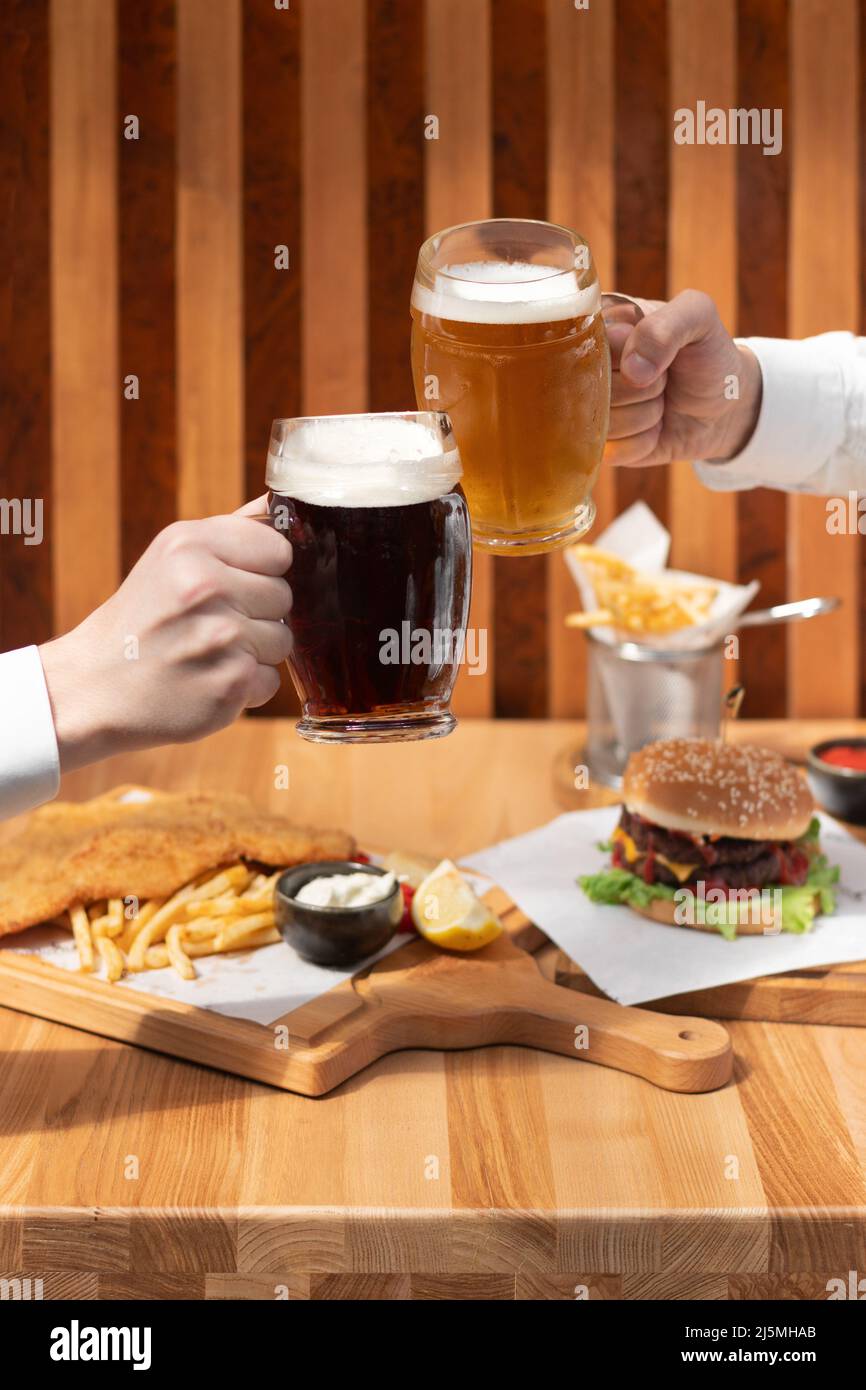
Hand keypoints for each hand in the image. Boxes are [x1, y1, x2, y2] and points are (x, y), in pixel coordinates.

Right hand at [39, 499, 292, 771]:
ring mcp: (221, 638)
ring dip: (254, 651)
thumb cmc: (143, 617)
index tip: (230, 583)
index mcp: (190, 545)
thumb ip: (232, 530)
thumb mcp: (172, 555)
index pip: (279, 549)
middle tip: (210, 622)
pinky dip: (245, 686)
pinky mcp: (231, 684)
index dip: (261, 570)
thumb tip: (283, 504)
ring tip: (208, 651)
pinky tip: (208, 679)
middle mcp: (206, 587)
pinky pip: (271, 680)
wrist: (97, 684)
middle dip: (257, 612)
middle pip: (284, 596)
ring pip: (283, 639)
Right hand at [604, 289, 762, 466]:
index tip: (656, 353)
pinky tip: (656, 428)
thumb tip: (632, 371)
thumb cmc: (707, 355)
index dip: (628, 356)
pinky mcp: (604, 443)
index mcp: (604, 326)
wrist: (725, 406)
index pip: (591, 345)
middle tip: (664, 378)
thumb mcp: (700, 319)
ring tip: (661, 401)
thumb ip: (665, 326)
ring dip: (647, 416)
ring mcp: (594, 408)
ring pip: (606, 423)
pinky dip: (645, 441)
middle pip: (596, 389)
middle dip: (644, 388)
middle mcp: (590, 368)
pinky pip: (615, 451)